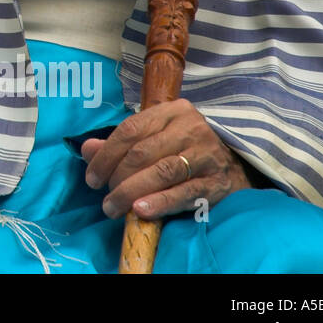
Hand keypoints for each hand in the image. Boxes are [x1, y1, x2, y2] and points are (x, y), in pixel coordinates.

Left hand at [81, 98, 250, 220]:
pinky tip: (141, 211)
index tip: (91, 178)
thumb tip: (87, 149)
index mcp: (172, 111)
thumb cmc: (185, 149)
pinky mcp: (217, 182)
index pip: (130, 129)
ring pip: (161, 172)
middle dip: (117, 177)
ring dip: (131, 192)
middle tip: (105, 198)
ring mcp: (206, 154)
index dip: (105, 155)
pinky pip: (184, 192)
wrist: (236, 164)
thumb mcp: (154, 138)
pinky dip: (160, 202)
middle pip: (142, 152)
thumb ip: (119, 143)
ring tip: (114, 208)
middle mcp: (191, 128)